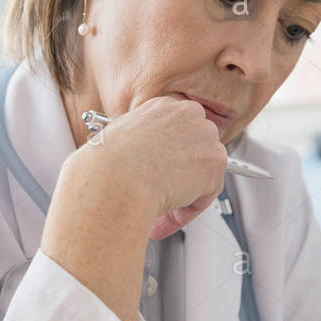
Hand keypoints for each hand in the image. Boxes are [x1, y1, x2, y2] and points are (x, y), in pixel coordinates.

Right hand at [79, 96, 228, 239]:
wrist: (113, 179)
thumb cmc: (106, 165)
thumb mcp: (120, 143)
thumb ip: (142, 146)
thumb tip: (149, 163)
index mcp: (162, 106)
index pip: (179, 132)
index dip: (171, 158)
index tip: (160, 175)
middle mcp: (186, 114)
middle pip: (198, 148)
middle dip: (184, 174)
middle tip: (165, 195)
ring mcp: (204, 136)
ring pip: (204, 171)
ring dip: (187, 193)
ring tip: (162, 209)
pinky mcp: (214, 161)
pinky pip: (207, 193)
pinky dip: (188, 210)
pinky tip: (166, 214)